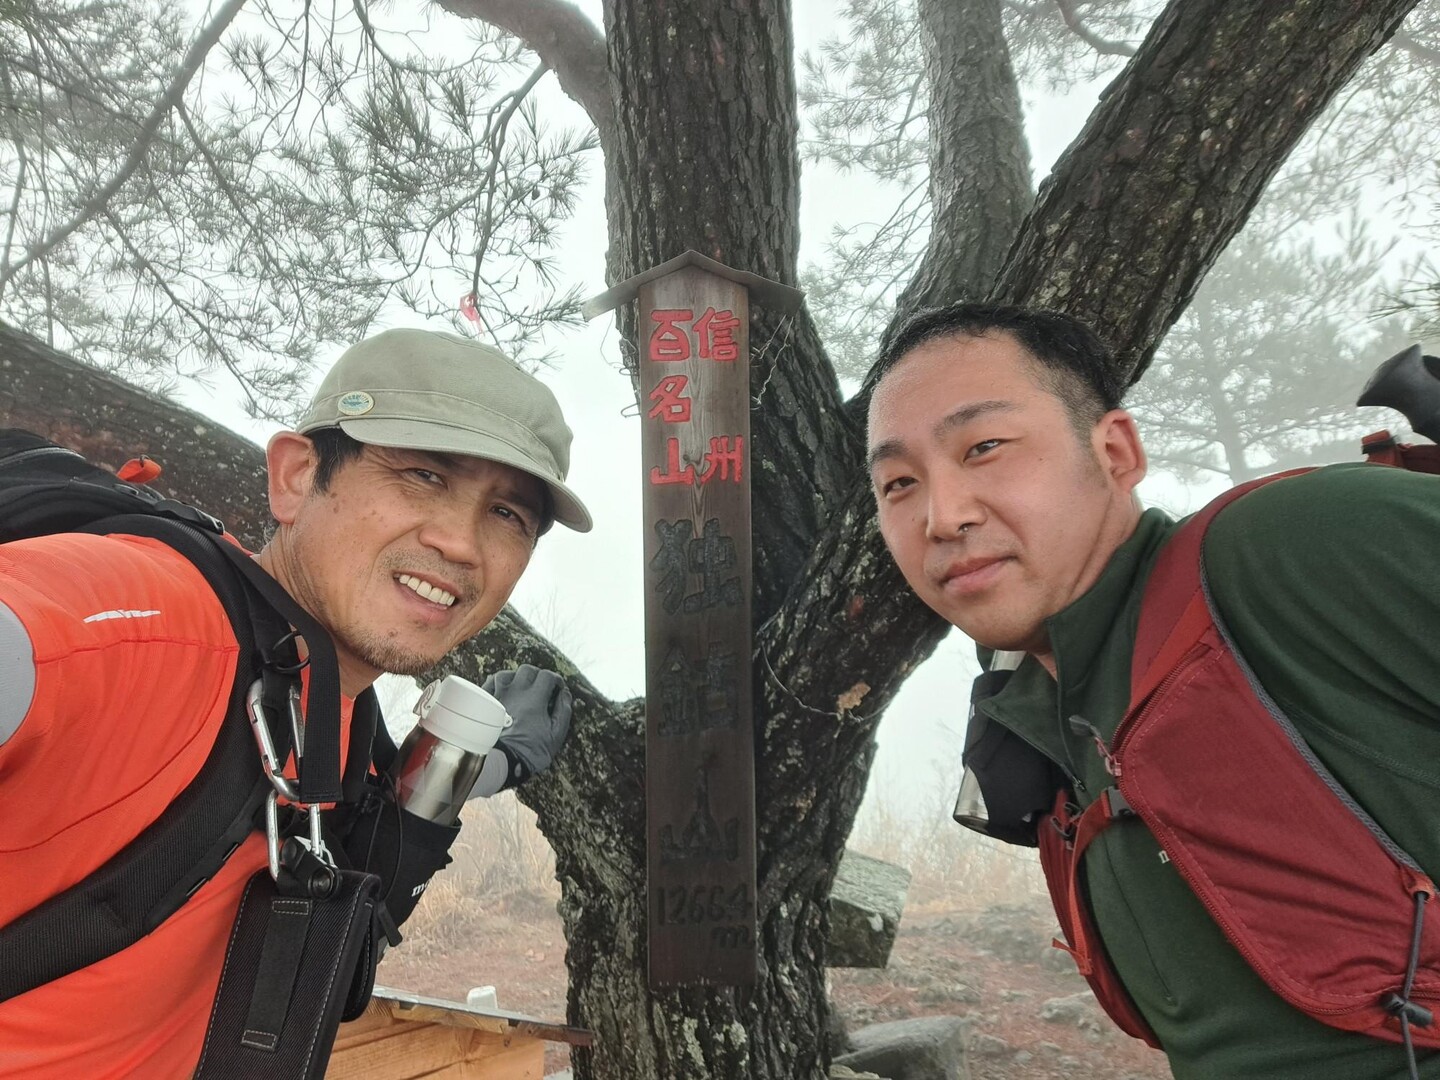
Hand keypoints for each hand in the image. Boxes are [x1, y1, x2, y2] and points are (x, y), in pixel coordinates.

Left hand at [477, 664, 572, 791]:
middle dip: (537, 675)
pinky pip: (489, 684)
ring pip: (506, 674)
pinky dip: (497, 683)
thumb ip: (563, 711)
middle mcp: (515, 692)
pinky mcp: (484, 704)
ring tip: (520, 687)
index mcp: (535, 698)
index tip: (558, 688)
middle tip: (541, 686)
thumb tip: (566, 694)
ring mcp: (498, 696)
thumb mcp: (555, 735)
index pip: (547, 676)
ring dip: (516, 677)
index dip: (556, 680)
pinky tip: (501, 690)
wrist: (500, 762)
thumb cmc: (530, 751)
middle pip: (527, 670)